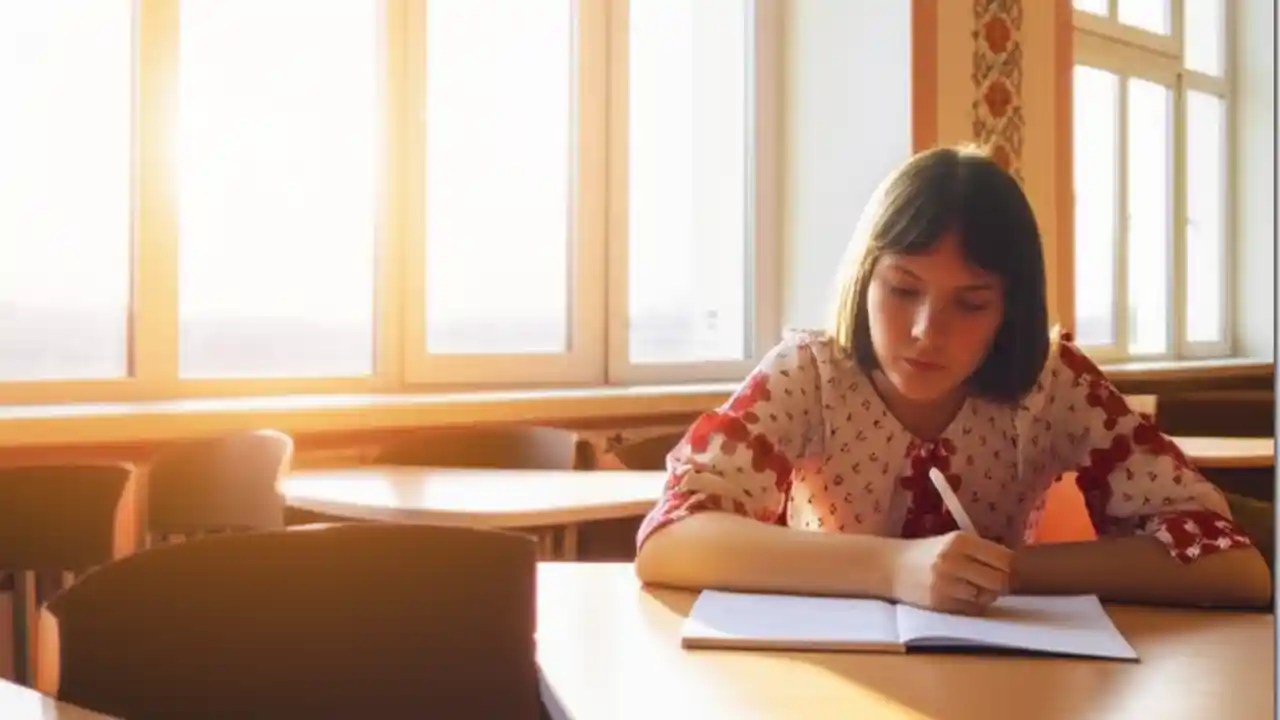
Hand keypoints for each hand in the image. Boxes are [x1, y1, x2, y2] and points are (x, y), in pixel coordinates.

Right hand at [890, 531, 1012, 614]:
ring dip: (986, 595)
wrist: (890, 566)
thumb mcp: (951, 543)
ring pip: (987, 596)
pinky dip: (972, 605)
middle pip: (1000, 580)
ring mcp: (946, 582)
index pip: (1003, 558)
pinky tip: (960, 596)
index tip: (1010, 571)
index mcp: (960, 540)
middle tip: (994, 583)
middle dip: (1002, 584)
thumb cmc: (926, 554)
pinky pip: (971, 608)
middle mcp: (954, 559)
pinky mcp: (940, 601)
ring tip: (973, 589)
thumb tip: (1013, 567)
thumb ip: (979, 552)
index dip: (1011, 567)